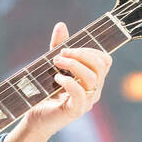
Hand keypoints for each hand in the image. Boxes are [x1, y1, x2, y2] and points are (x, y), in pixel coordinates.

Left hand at [22, 22, 113, 138]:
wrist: (36, 116)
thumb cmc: (46, 91)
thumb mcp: (53, 65)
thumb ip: (58, 46)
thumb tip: (61, 25)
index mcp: (93, 79)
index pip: (104, 60)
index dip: (89, 50)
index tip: (67, 48)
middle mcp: (94, 90)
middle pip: (100, 66)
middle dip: (81, 54)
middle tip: (60, 53)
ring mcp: (87, 101)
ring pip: (92, 78)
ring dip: (73, 65)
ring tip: (55, 63)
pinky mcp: (76, 111)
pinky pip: (81, 94)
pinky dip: (68, 82)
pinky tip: (57, 79)